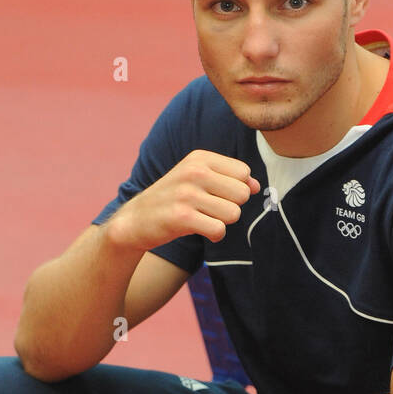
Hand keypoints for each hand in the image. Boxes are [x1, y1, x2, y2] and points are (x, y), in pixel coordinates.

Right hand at [105, 150, 259, 250]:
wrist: (136, 220)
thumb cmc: (173, 199)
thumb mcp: (197, 180)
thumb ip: (229, 179)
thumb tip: (256, 186)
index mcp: (200, 158)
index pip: (243, 172)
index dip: (235, 189)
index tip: (216, 194)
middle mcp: (194, 172)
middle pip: (242, 194)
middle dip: (231, 207)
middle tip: (209, 209)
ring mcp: (187, 194)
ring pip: (233, 213)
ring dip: (222, 222)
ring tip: (202, 218)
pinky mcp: (182, 217)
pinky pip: (219, 230)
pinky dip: (214, 235)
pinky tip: (200, 230)